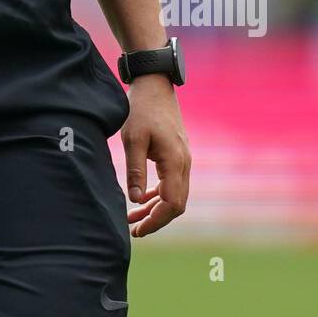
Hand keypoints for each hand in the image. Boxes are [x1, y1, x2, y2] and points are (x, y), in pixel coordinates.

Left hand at [120, 75, 190, 236]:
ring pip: (175, 194)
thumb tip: (135, 200)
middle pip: (176, 204)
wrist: (155, 85)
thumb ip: (135, 170)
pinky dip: (159, 194)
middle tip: (134, 229)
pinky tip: (143, 199)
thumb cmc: (141, 109)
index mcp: (175, 162)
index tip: (138, 230)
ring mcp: (183, 158)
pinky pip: (173, 182)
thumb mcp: (133, 139)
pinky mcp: (177, 154)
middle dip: (156, 219)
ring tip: (133, 218)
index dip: (156, 221)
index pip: (173, 204)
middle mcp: (184, 163)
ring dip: (156, 208)